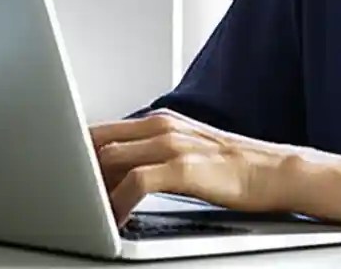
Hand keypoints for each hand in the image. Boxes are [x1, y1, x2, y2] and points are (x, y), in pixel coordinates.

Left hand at [88, 109, 295, 226]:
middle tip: (70, 198)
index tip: (65, 178)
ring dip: (92, 188)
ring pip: (109, 157)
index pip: (100, 130)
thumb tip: (113, 172)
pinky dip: (118, 202)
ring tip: (86, 210)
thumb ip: (151, 153)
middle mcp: (162, 125)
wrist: (275, 171)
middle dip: (77, 170)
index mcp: (159, 121)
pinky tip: (116, 219)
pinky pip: (134, 183)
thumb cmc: (232, 168)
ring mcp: (172, 144)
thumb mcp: (185, 151)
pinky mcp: (184, 167)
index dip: (76, 154)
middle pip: (96, 140)